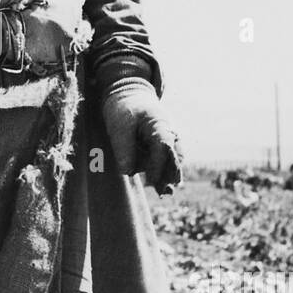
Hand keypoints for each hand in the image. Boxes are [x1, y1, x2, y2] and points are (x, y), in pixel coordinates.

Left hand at [101, 79, 183, 194]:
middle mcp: (169, 134)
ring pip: (169, 163)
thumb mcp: (119, 126)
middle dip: (171, 175)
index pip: (163, 146)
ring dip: (166, 177)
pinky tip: (163, 189)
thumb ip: (123, 148)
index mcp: (159, 124)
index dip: (158, 165)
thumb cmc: (123, 111)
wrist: (129, 99)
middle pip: (174, 157)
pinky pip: (165, 164)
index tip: (151, 182)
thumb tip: (127, 172)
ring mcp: (168, 141)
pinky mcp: (162, 149)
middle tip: (166, 193)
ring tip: (164, 193)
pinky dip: (163, 175)